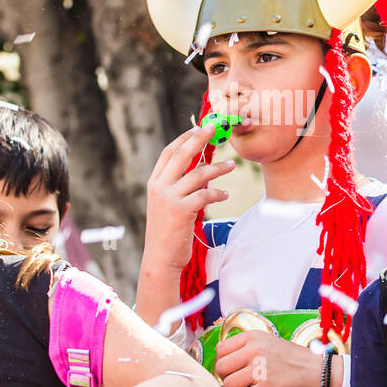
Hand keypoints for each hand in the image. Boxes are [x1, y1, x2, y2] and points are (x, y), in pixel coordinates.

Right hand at [142, 123, 234, 273]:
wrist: (160, 258)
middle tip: (215, 128)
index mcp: (154, 183)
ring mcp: (169, 198)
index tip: (199, 128)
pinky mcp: (181, 211)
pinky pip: (205, 195)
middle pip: (181, 155)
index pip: (168, 153)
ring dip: (218, 168)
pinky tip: (225, 195)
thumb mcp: (167, 205)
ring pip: (198, 174)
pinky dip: (218, 194)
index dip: (184, 138)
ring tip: (232, 166)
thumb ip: (178, 186)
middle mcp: (159, 187)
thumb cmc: (168, 232)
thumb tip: (199, 169)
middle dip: (199, 138)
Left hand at [214, 331, 320, 386]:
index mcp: (254, 337)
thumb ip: (247, 347)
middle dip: (229, 378)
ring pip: (228, 385)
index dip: (226, 362)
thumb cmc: (295, 360)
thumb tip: (223, 359)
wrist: (321, 374)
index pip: (221, 350)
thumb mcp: (270, 342)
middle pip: (221, 368)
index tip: (235, 369)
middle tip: (242, 382)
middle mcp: (254, 350)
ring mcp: (259, 370)